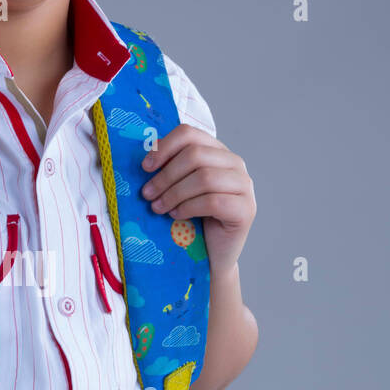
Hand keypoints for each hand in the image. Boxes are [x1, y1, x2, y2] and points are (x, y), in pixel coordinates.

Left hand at [141, 124, 255, 273]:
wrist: (211, 255)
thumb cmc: (191, 220)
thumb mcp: (178, 189)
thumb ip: (169, 170)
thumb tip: (144, 160)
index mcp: (217, 152)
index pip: (190, 134)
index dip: (164, 147)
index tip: (145, 167)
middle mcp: (235, 164)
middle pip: (195, 155)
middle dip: (166, 175)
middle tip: (147, 194)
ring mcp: (244, 186)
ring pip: (204, 177)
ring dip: (174, 193)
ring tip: (158, 207)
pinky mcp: (246, 209)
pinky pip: (213, 201)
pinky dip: (189, 207)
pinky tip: (176, 216)